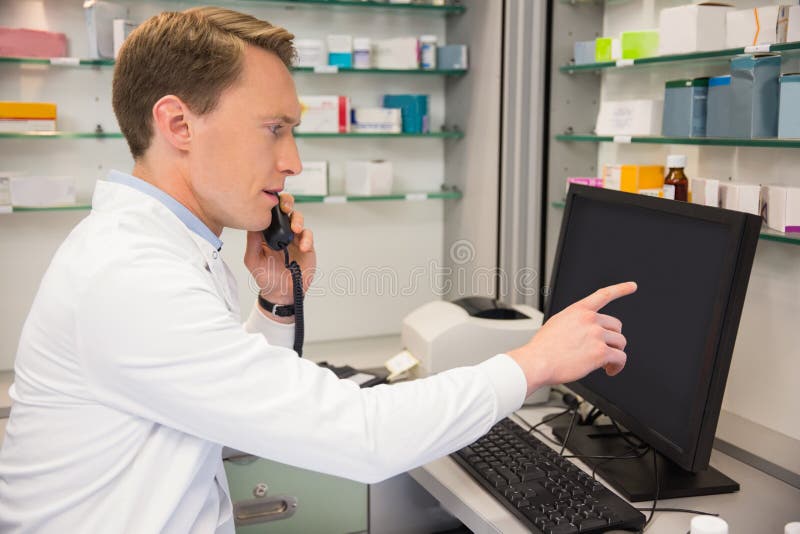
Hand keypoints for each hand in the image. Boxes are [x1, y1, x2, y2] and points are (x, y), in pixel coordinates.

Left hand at [244, 193, 315, 322]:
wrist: (281, 293)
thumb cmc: (266, 277)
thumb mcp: (253, 260)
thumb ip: (252, 242)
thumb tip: (253, 223)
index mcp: (267, 232)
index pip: (269, 212)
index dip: (271, 204)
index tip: (270, 203)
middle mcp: (281, 232)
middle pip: (286, 209)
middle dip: (287, 203)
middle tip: (285, 208)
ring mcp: (294, 238)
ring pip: (298, 219)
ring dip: (297, 220)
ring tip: (295, 229)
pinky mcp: (307, 247)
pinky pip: (308, 236)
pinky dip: (307, 238)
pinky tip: (303, 247)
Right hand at [507, 282, 636, 396]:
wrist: (537, 362)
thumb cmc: (542, 348)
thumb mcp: (557, 324)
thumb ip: (575, 323)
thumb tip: (586, 332)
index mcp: (578, 310)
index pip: (604, 294)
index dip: (621, 289)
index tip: (632, 286)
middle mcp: (590, 319)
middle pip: (616, 326)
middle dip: (612, 339)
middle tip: (605, 350)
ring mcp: (596, 335)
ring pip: (620, 342)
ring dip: (615, 353)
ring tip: (605, 363)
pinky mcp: (601, 352)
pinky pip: (620, 358)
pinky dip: (617, 366)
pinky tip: (609, 370)